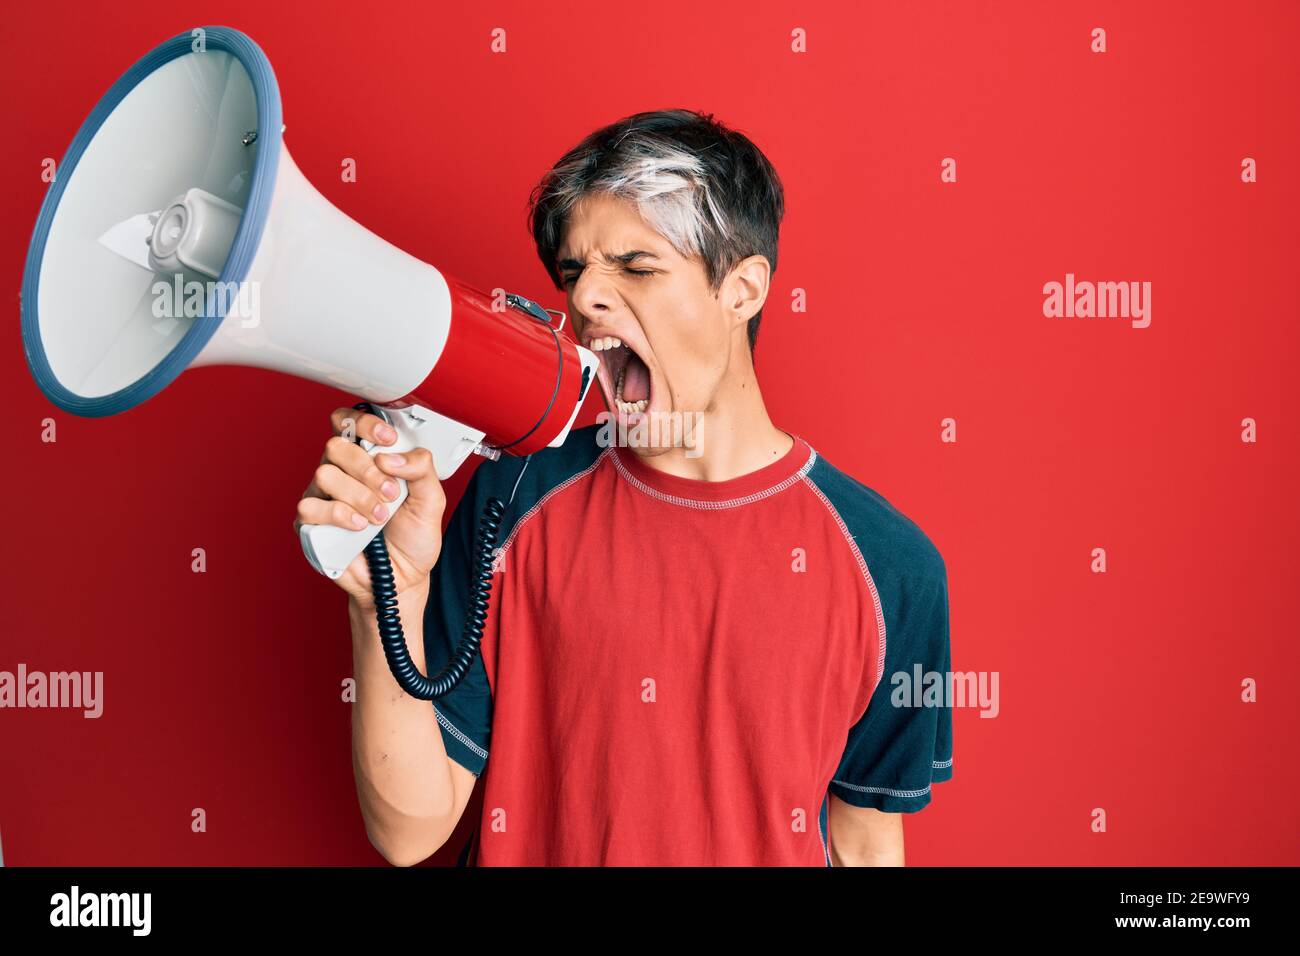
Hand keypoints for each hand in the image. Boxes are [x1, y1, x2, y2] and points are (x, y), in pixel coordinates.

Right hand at [294, 407, 445, 607]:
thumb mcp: (431, 499)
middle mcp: (342, 472)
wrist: (403, 578)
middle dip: (368, 470)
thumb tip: (392, 456)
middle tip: (391, 493)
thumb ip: (422, 469)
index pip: (351, 422)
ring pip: (324, 474)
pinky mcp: (311, 523)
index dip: (365, 424)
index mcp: (368, 459)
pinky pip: (310, 506)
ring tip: (379, 517)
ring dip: (359, 496)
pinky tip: (358, 527)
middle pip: (336, 446)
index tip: (388, 439)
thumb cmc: (412, 537)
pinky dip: (339, 515)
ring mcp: (323, 496)